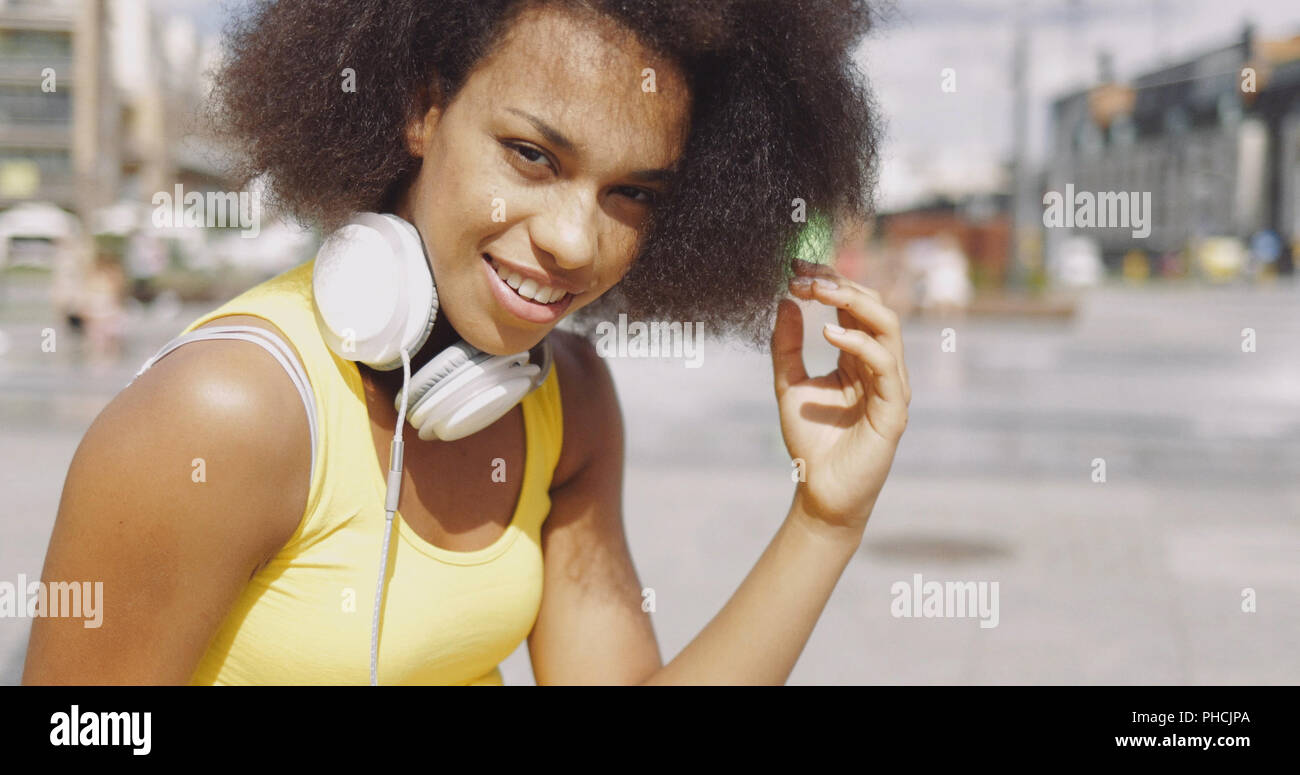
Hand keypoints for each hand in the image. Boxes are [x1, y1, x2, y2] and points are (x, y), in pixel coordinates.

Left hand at [772, 257, 910, 534]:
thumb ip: (786, 346)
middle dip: (840, 283)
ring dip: (852, 302)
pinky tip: (827, 332)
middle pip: (874, 307)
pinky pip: (884, 364)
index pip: (852, 306)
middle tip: (804, 274)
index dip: (828, 281)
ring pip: (887, 326)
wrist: (820, 491)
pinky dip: (858, 342)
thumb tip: (783, 301)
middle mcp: (880, 366)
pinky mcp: (894, 409)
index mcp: (859, 357)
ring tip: (818, 290)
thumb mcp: (789, 385)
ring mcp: (892, 386)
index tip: (795, 267)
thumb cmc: (810, 441)